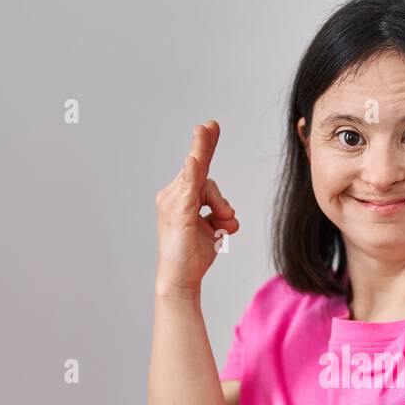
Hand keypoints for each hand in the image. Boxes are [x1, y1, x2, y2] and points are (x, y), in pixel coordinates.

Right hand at [155, 119, 239, 293]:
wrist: (181, 280)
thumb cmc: (193, 256)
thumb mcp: (214, 231)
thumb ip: (221, 216)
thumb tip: (231, 217)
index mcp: (181, 197)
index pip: (197, 169)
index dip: (204, 147)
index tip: (210, 127)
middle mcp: (173, 195)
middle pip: (202, 171)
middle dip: (206, 149)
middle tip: (212, 123)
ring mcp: (173, 203)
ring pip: (206, 185)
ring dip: (220, 206)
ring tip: (222, 225)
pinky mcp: (178, 214)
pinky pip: (188, 190)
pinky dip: (191, 177)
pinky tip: (193, 162)